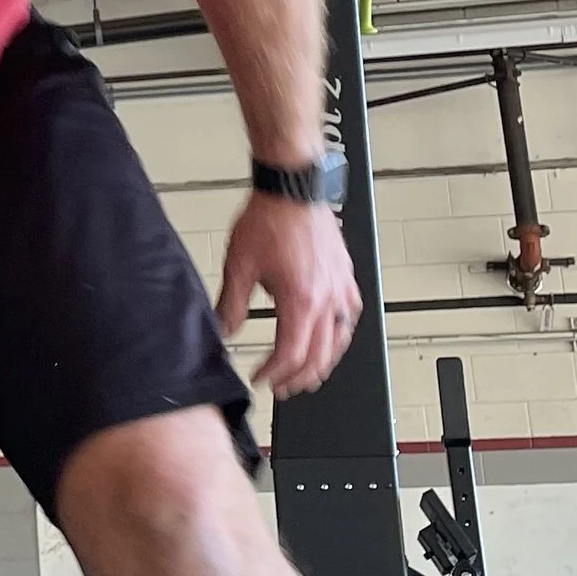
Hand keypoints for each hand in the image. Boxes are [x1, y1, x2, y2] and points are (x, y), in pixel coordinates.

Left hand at [217, 191, 361, 396]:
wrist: (292, 188)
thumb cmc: (270, 218)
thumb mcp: (240, 265)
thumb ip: (232, 304)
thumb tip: (225, 329)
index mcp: (301, 300)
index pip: (291, 355)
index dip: (275, 373)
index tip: (262, 378)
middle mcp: (327, 298)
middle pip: (319, 356)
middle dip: (299, 377)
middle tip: (283, 387)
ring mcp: (341, 287)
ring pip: (340, 340)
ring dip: (323, 362)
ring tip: (307, 373)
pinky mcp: (345, 275)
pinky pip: (350, 316)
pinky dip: (340, 335)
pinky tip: (332, 336)